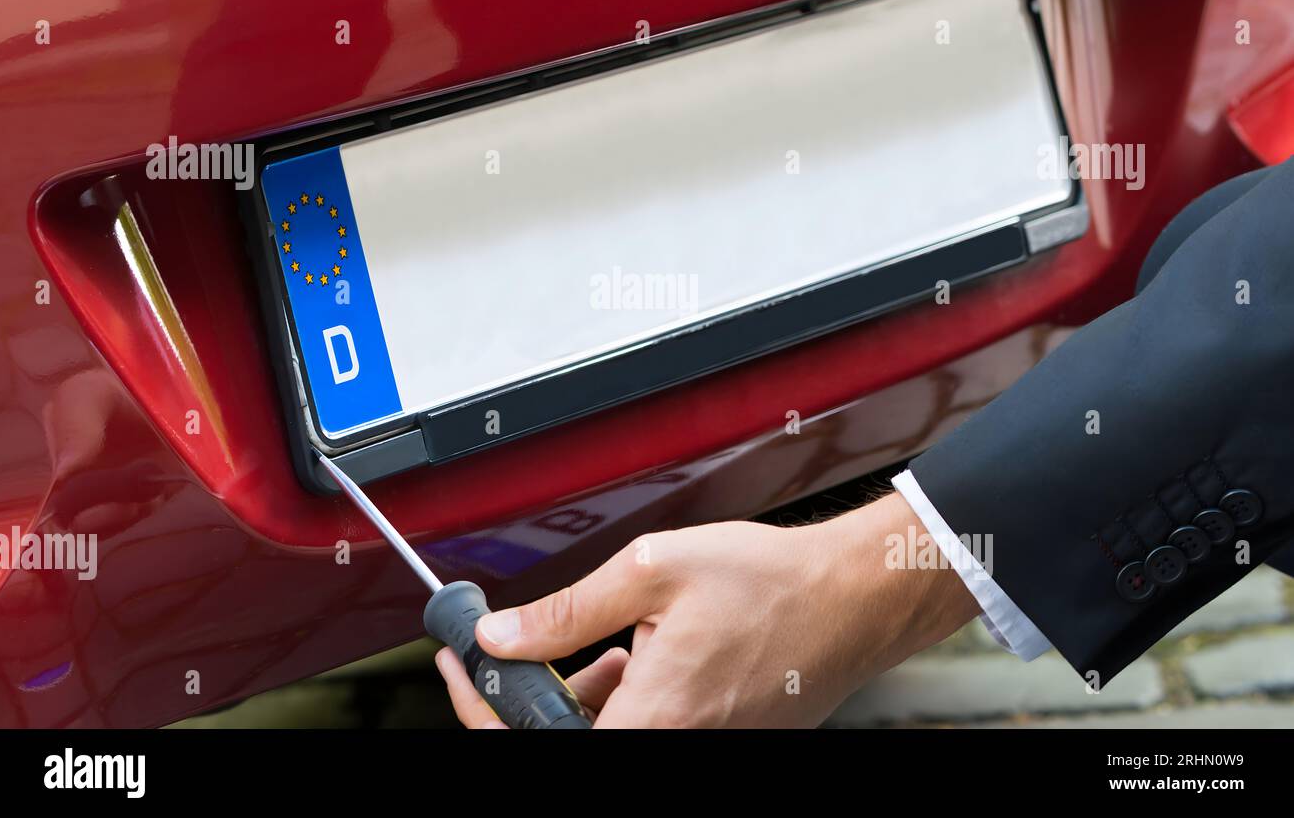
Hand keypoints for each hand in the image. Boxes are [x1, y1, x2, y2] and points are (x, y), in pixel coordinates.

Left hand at [437, 491, 979, 727]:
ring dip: (589, 701)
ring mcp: (707, 745)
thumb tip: (503, 635)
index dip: (482, 712)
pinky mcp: (727, 738)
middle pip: (576, 740)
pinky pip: (657, 730)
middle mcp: (679, 745)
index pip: (538, 743)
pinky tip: (643, 656)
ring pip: (617, 735)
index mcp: (654, 718)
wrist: (856, 595)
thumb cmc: (773, 582)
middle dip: (540, 701)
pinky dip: (633, 702)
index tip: (460, 672)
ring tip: (602, 647)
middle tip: (523, 653)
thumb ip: (567, 610)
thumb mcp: (653, 572)